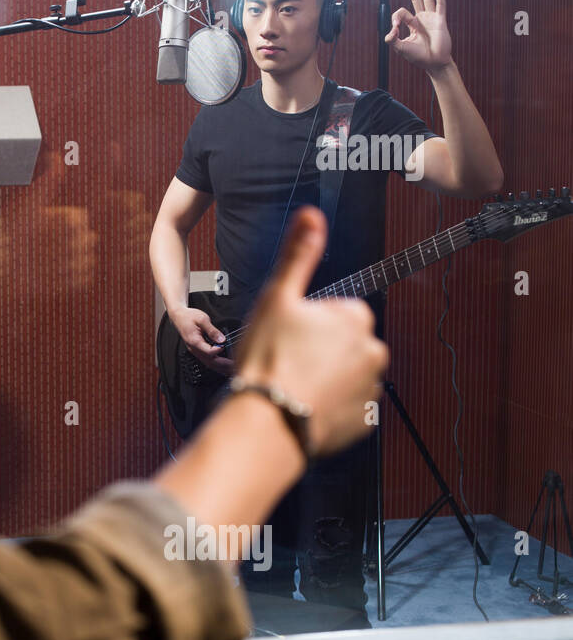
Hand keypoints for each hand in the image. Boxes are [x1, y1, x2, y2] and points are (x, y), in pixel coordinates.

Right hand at [171, 306, 234, 375]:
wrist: (179, 317)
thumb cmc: (188, 316)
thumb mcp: (202, 319)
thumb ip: (212, 330)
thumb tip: (221, 339)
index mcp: (194, 341)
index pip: (208, 351)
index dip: (218, 350)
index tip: (225, 345)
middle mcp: (194, 349)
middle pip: (210, 361)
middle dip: (223, 365)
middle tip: (235, 366)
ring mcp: (195, 351)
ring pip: (208, 363)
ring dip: (220, 368)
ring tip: (232, 370)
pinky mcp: (197, 350)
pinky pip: (207, 361)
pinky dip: (216, 365)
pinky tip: (223, 367)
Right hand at [234, 207, 387, 456]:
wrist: (267, 424)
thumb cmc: (268, 361)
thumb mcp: (276, 297)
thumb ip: (298, 255)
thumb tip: (312, 214)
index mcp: (355, 318)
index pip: (335, 311)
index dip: (306, 322)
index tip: (286, 335)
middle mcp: (373, 352)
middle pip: (343, 343)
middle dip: (319, 350)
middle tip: (286, 361)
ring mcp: (370, 390)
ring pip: (345, 375)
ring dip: (324, 378)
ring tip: (292, 385)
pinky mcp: (363, 422)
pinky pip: (347, 408)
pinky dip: (328, 407)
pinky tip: (302, 405)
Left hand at [385, 0, 452, 72]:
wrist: (434, 62)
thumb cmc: (418, 56)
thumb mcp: (400, 47)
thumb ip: (392, 39)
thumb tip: (390, 31)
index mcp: (412, 24)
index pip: (401, 13)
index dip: (396, 18)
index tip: (395, 28)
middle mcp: (422, 18)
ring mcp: (431, 17)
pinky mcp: (440, 19)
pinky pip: (439, 3)